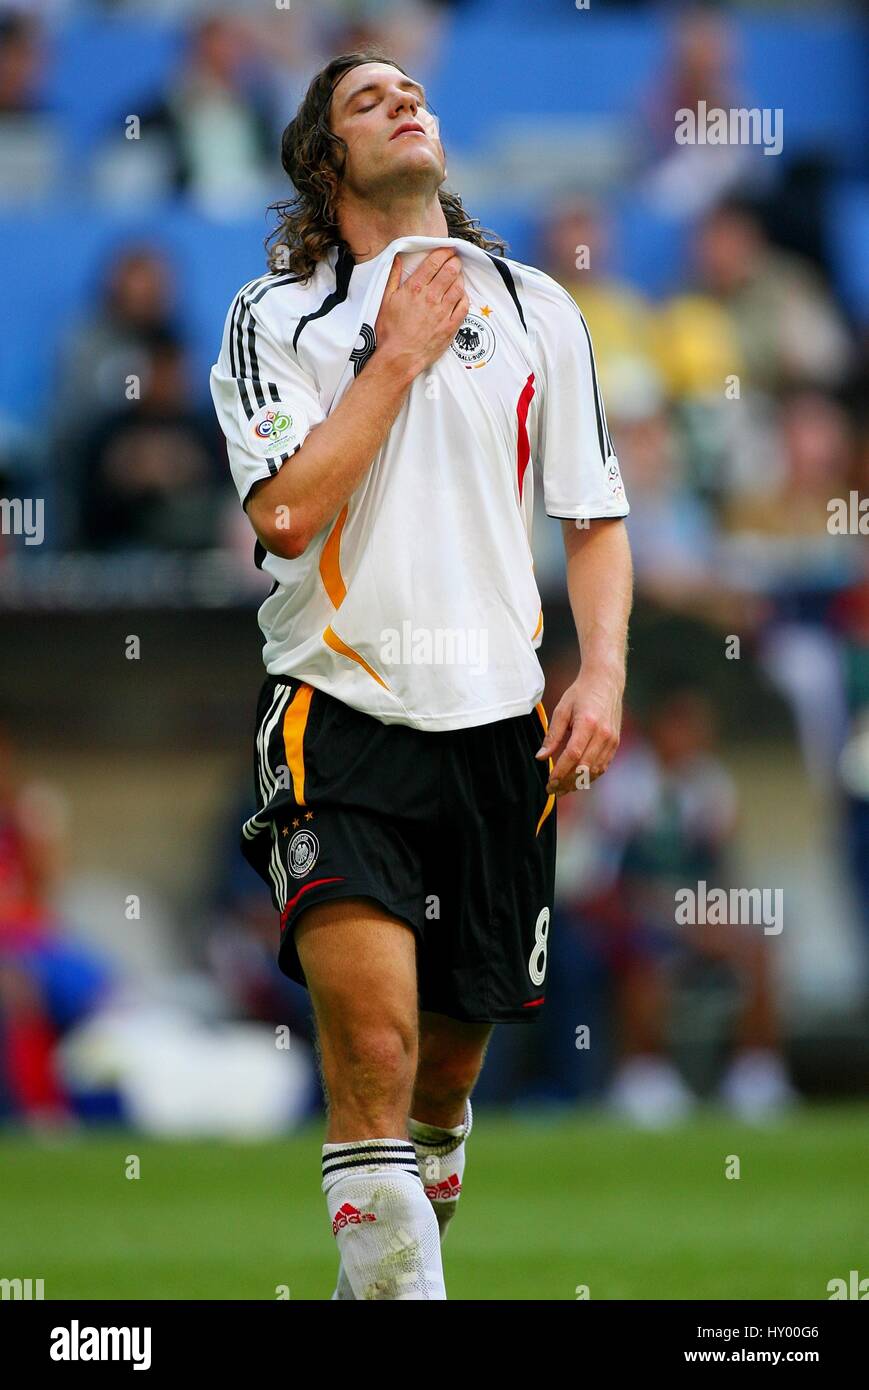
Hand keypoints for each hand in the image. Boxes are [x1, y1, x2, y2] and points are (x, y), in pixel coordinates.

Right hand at [374, 248, 467, 381]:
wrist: (399, 357)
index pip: (434, 263)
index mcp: (415, 289)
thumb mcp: (385, 301)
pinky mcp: (450, 326)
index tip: (447, 249)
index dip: (443, 252)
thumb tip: (398, 260)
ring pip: (459, 286)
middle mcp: (431, 298)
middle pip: (450, 271)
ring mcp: (442, 312)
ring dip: (460, 277)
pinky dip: (464, 297)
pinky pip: (464, 307)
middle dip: (454, 262)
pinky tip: (461, 295)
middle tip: (455, 260)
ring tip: (458, 275)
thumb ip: (392, 278)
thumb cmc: (389, 331)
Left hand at [535, 665, 623, 794]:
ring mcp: (612, 740)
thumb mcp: (561, 710)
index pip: (573, 755)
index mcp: (588, 723)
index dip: (560, 772)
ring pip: (595, 771)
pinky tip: (577, 780)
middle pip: (584, 767)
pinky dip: (589, 777)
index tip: (549, 782)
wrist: (606, 682)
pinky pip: (603, 766)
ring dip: (578, 783)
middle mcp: (603, 734)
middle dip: (567, 782)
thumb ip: (552, 736)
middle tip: (552, 790)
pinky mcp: (615, 743)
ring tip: (562, 789)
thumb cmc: (580, 694)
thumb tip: (541, 758)